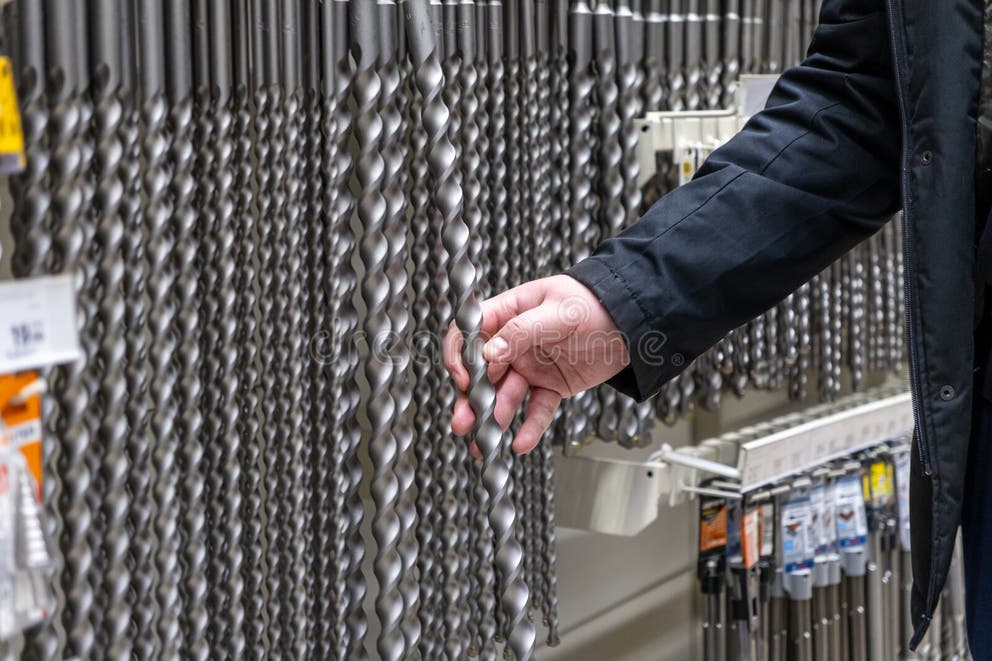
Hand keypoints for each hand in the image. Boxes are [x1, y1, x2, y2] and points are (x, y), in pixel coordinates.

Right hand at [444, 274, 630, 454]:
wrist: (632, 322)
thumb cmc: (594, 303)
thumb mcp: (558, 312)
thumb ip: (521, 331)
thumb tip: (489, 353)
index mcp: (509, 313)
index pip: (470, 333)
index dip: (460, 355)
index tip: (462, 377)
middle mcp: (514, 343)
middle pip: (482, 372)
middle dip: (470, 399)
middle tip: (463, 422)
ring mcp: (531, 366)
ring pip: (505, 396)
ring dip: (493, 418)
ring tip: (484, 442)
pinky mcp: (550, 386)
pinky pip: (536, 409)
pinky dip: (529, 427)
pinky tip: (520, 444)